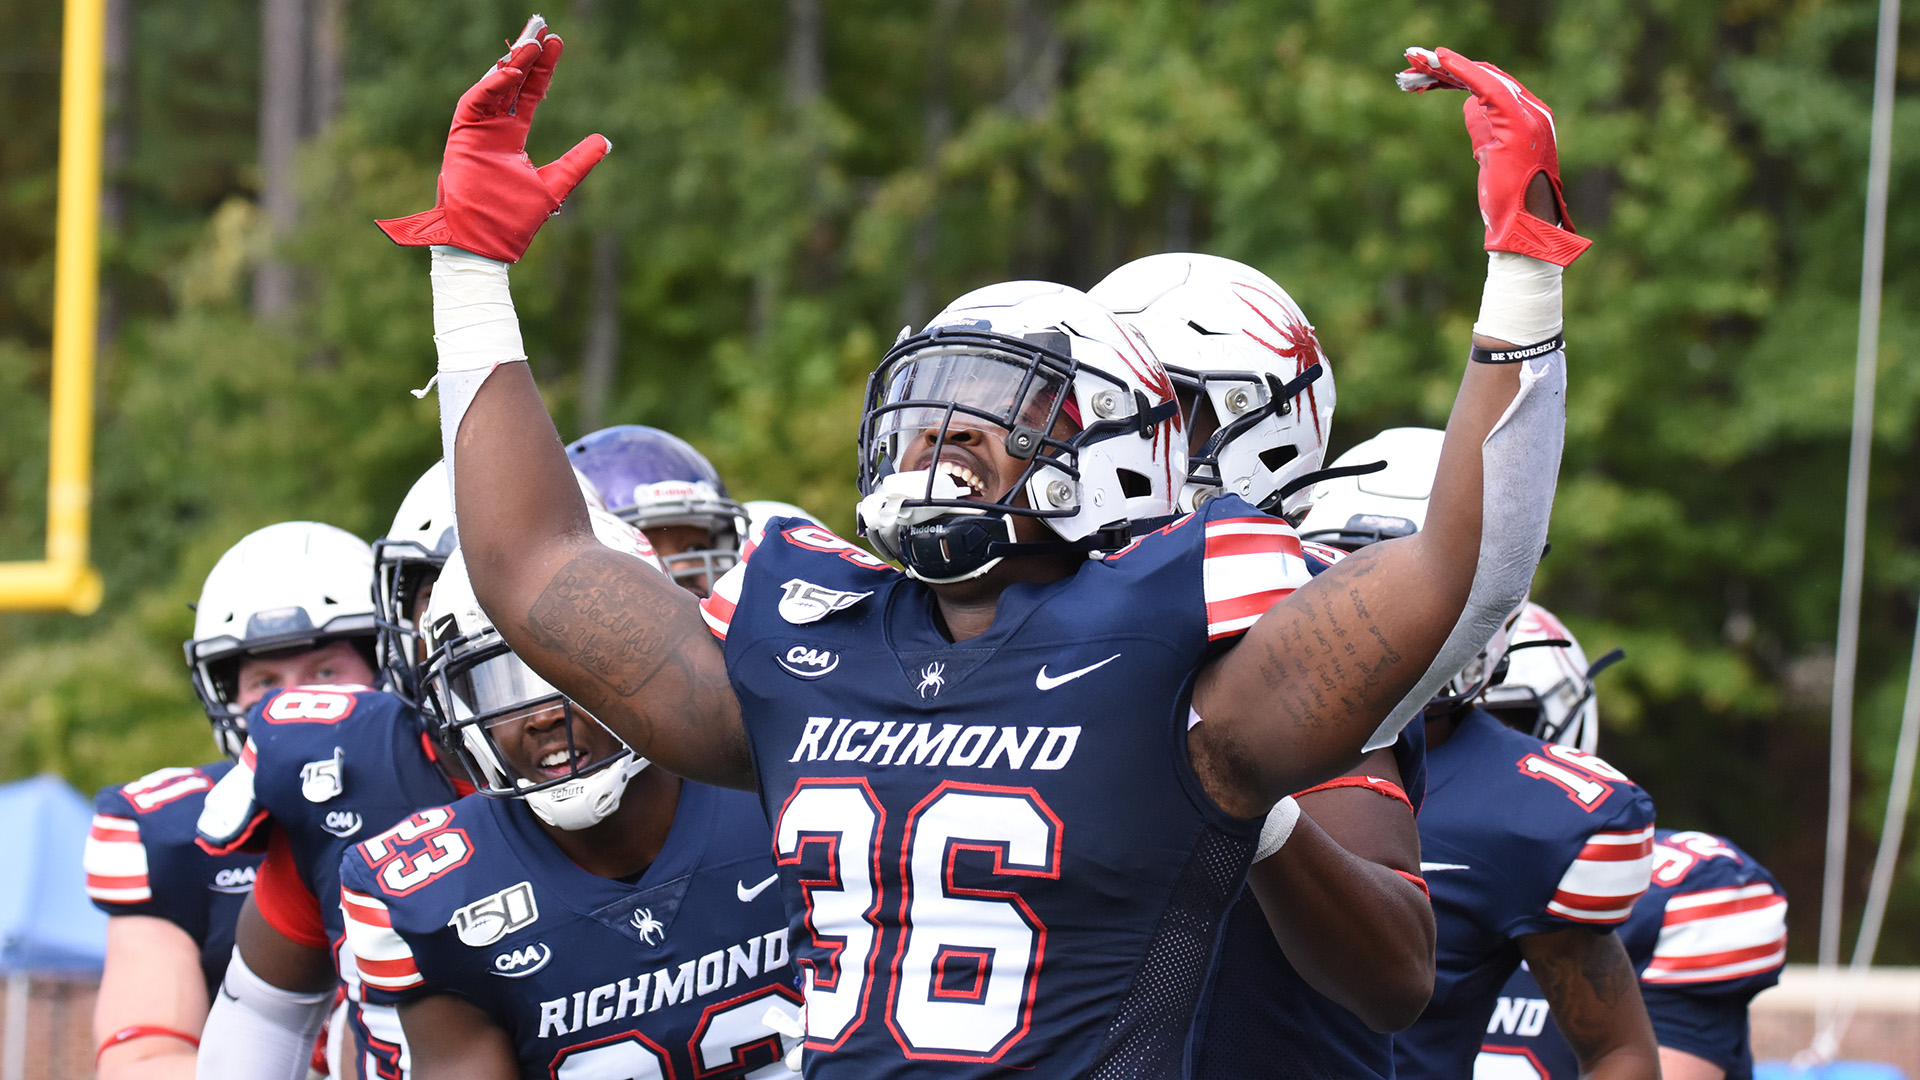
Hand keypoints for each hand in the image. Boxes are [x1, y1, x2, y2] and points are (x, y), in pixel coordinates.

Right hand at [377, 18, 608, 263]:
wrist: (486, 247)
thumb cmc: (513, 222)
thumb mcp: (554, 185)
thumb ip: (578, 162)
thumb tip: (604, 140)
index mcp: (510, 138)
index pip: (530, 94)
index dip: (543, 69)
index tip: (557, 41)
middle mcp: (492, 130)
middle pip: (511, 83)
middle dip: (526, 55)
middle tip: (543, 27)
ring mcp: (476, 133)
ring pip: (492, 88)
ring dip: (510, 65)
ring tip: (531, 43)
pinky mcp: (461, 139)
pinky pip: (474, 104)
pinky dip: (490, 87)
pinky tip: (509, 71)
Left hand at [1398, 47, 1590, 266]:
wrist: (1523, 228)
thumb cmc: (1507, 201)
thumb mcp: (1491, 157)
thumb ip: (1484, 129)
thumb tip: (1471, 104)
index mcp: (1530, 120)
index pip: (1496, 86)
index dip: (1464, 74)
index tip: (1435, 68)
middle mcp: (1534, 113)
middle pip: (1489, 78)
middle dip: (1452, 68)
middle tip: (1420, 60)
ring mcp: (1528, 116)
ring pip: (1486, 77)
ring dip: (1450, 66)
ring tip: (1422, 59)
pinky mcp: (1517, 123)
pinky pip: (1487, 86)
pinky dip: (1464, 70)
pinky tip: (1443, 61)